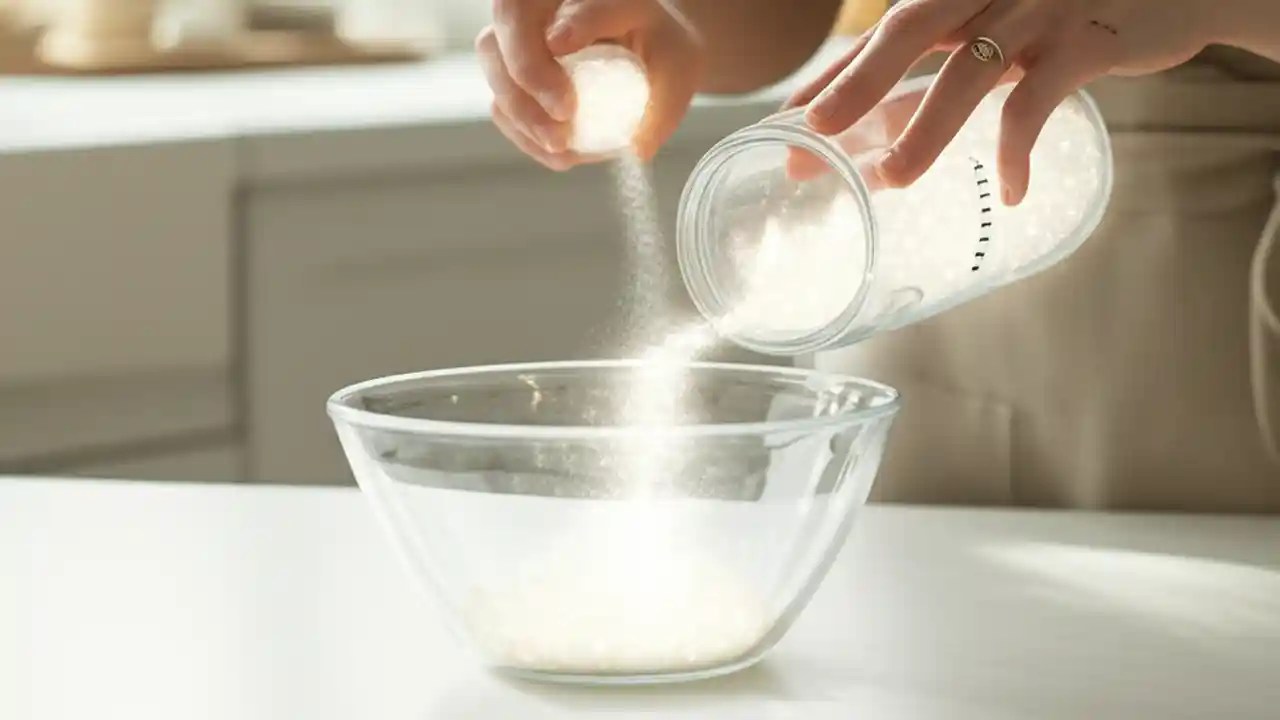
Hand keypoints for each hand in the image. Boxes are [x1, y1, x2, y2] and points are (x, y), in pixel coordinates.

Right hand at [476, 0, 703, 170]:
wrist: (655, 56)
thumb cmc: (666, 53)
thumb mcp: (678, 70)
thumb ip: (664, 105)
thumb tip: (636, 148)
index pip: (551, 2)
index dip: (553, 36)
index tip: (563, 65)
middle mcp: (546, 5)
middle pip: (506, 23)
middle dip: (526, 74)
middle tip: (563, 118)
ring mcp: (524, 35)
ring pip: (493, 59)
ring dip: (520, 110)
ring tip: (561, 147)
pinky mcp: (515, 72)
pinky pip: (501, 100)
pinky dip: (523, 133)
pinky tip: (559, 156)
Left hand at [785, 0, 1216, 203]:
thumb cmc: (1076, 6)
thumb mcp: (1009, 19)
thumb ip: (957, 55)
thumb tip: (886, 125)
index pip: (886, 28)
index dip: (837, 71)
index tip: (792, 115)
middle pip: (911, 30)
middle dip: (858, 82)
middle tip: (814, 134)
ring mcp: (1038, 10)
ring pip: (969, 72)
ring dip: (925, 130)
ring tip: (892, 180)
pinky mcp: (1085, 42)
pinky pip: (1038, 102)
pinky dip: (1017, 150)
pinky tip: (1012, 191)